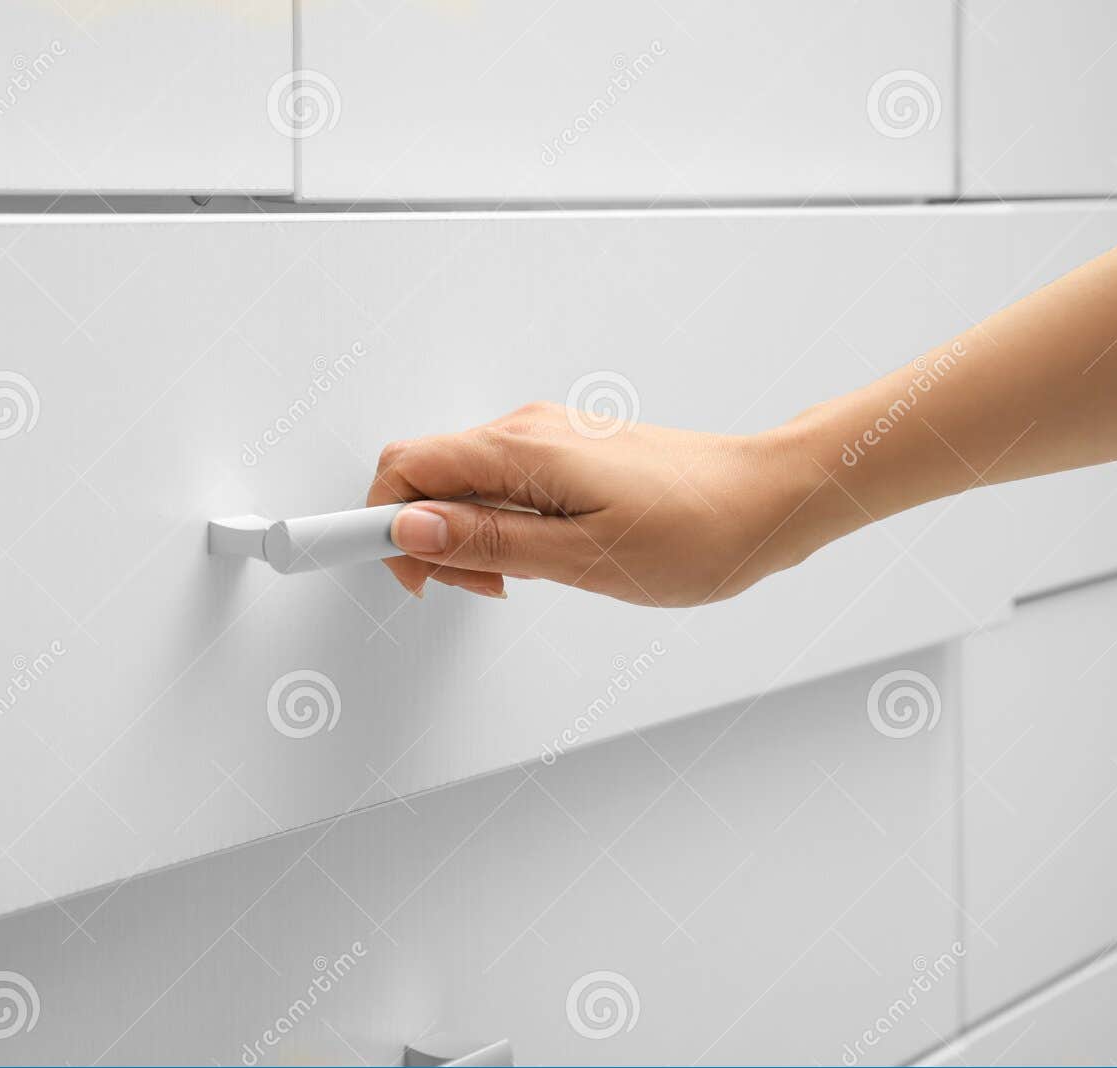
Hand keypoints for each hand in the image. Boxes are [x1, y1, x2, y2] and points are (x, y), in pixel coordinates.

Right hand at [367, 402, 835, 606]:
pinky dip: (495, 525)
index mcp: (520, 450)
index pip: (404, 468)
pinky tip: (534, 559)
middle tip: (468, 589)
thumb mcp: (582, 559)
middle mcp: (526, 430)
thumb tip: (410, 532)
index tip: (345, 556)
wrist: (771, 499)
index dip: (367, 518)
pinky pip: (499, 483)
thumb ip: (487, 544)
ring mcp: (547, 437)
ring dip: (462, 537)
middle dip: (421, 538)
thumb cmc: (698, 529)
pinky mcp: (566, 451)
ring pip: (462, 483)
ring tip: (514, 581)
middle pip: (425, 475)